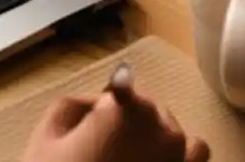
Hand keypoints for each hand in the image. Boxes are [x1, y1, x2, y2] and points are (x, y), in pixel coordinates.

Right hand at [21, 64, 208, 161]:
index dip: (104, 107)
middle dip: (130, 123)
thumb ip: (75, 105)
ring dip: (160, 138)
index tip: (93, 122)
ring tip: (135, 158)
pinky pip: (197, 158)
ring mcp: (179, 161)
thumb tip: (98, 101)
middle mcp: (161, 132)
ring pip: (179, 135)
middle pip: (151, 111)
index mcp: (125, 111)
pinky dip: (182, 159)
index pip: (122, 90)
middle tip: (102, 150)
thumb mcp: (47, 135)